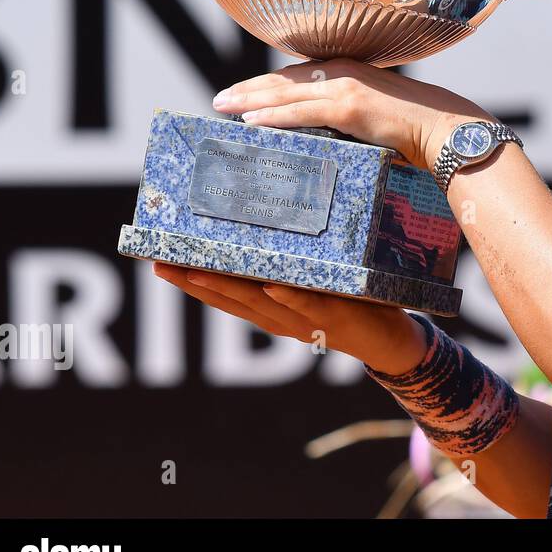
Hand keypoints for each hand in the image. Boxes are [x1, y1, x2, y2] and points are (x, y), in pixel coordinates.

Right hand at [152, 262, 427, 375]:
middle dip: (193, 280)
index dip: (190, 277)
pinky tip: (271, 284)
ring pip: (260, 301)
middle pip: (229, 297)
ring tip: (196, 268)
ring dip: (228, 286)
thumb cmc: (354, 301)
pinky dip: (290, 296)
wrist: (394, 340)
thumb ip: (293, 255)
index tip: (157, 257)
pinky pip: (309, 304)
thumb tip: (271, 212)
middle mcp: (280, 316)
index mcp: (271, 306)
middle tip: (159, 261)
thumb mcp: (317, 276)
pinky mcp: (336, 317)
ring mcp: (306, 319)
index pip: (223, 291)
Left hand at [210, 58, 493, 167]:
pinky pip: (301, 113)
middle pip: (283, 80)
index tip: (242, 93)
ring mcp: (345, 88)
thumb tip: (329, 132)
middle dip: (248, 89)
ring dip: (249, 100)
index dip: (265, 84)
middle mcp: (342, 71)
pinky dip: (273, 117)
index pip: (296, 75)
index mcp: (348, 69)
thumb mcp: (376, 112)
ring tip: (223, 108)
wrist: (443, 127)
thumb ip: (350, 113)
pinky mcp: (349, 108)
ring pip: (285, 94)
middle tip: (219, 100)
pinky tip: (251, 122)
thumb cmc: (415, 126)